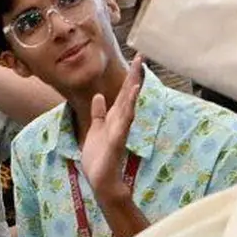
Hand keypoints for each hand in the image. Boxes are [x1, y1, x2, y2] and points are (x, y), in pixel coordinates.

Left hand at [80, 57, 141, 201]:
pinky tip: (132, 100)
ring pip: (128, 106)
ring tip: (138, 72)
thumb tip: (99, 96)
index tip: (136, 59)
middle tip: (141, 57)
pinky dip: (128, 111)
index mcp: (114, 117)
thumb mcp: (95, 129)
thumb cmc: (99, 158)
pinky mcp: (117, 142)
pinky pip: (123, 124)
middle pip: (129, 95)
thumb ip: (98, 113)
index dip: (130, 76)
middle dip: (134, 76)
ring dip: (133, 90)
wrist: (101, 180)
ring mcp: (119, 131)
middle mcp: (120, 121)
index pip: (124, 93)